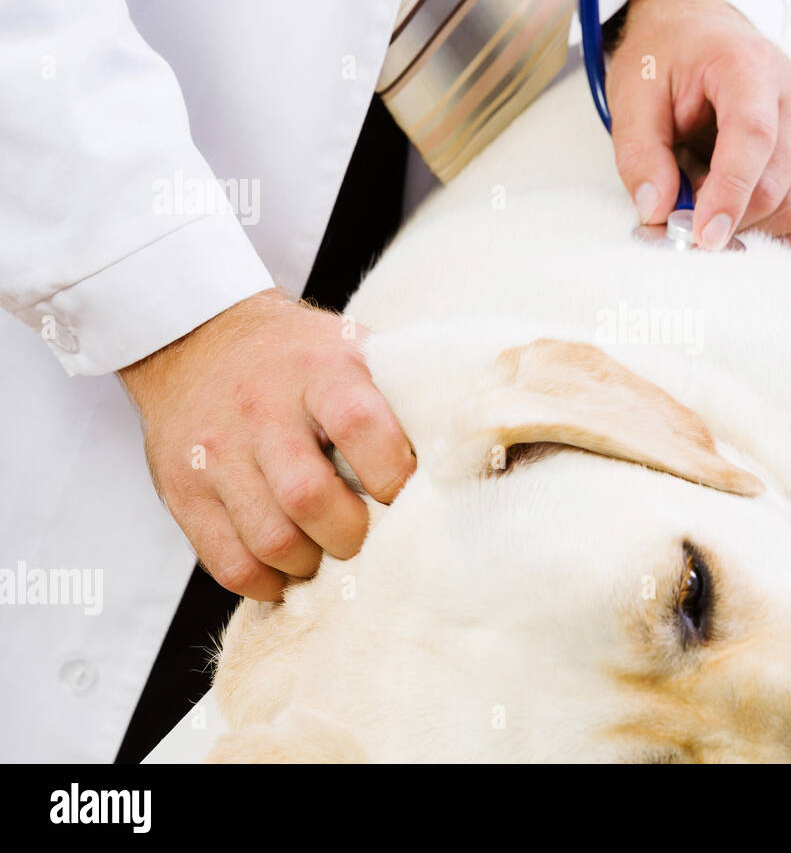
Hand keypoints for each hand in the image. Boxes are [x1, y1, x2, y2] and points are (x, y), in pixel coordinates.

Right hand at [119, 289, 414, 599]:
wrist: (200, 338)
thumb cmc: (303, 359)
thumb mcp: (355, 350)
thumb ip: (405, 395)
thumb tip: (477, 450)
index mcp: (320, 371)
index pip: (359, 426)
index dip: (391, 474)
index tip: (406, 493)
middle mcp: (262, 411)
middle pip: (309, 497)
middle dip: (352, 534)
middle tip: (368, 535)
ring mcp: (216, 454)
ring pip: (270, 539)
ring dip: (311, 563)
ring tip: (327, 550)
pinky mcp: (183, 492)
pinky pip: (227, 562)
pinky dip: (265, 581)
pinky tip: (287, 567)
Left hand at [606, 0, 790, 251]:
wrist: (703, 37)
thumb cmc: (672, 62)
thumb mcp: (634, 94)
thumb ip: (640, 153)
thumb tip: (658, 212)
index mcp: (749, 67)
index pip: (754, 137)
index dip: (729, 192)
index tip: (702, 235)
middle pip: (776, 187)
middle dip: (726, 217)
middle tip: (683, 203)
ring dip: (751, 223)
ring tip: (714, 191)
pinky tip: (759, 225)